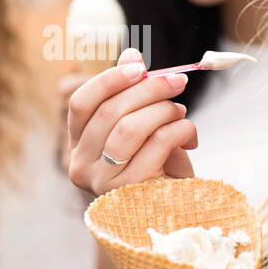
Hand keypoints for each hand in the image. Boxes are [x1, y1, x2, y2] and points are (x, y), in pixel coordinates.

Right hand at [66, 47, 195, 195]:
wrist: (176, 215)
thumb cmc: (156, 167)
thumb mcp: (142, 127)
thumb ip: (132, 94)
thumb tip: (131, 53)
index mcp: (78, 146)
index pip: (80, 103)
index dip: (109, 79)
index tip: (140, 67)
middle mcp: (81, 167)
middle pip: (109, 112)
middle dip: (148, 89)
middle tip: (177, 82)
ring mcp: (102, 183)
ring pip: (130, 127)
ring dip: (164, 110)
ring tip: (180, 112)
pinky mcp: (131, 193)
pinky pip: (156, 145)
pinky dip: (179, 131)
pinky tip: (189, 136)